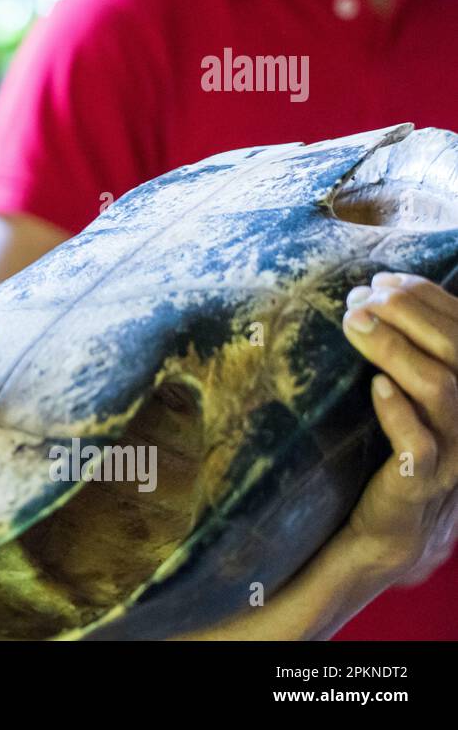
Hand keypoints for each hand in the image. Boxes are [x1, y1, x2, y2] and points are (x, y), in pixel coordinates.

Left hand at [340, 272, 457, 586]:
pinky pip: (421, 446)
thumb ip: (402, 351)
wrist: (388, 523)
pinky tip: (374, 386)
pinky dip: (398, 411)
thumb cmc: (391, 443)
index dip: (428, 297)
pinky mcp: (422, 482)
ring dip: (397, 351)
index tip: (382, 278)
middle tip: (361, 296)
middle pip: (457, 351)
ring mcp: (454, 450)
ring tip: (356, 324)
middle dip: (410, 314)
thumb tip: (369, 292)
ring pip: (443, 391)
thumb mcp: (402, 391)